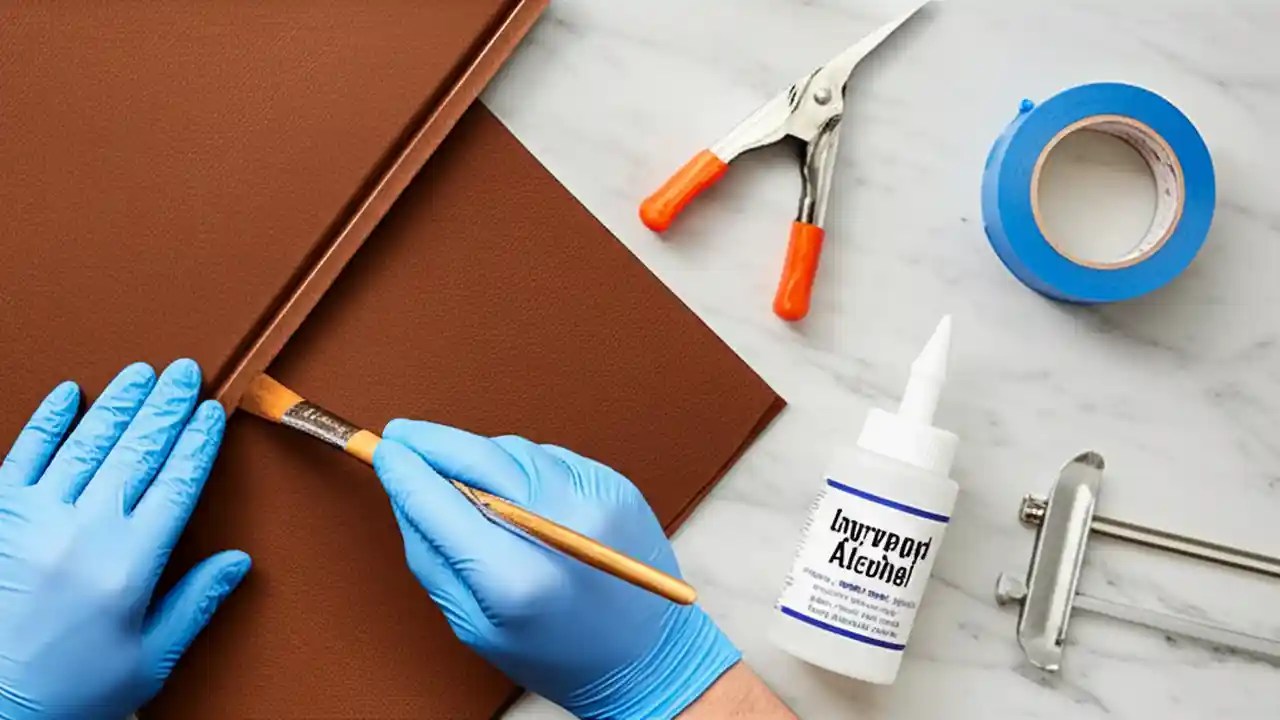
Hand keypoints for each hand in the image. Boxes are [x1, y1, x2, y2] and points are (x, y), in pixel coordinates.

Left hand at [0, 360, 249, 719]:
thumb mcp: (150, 658)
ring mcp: (33, 519)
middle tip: (184, 371)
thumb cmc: (70, 692)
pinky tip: (66, 396)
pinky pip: (23, 455)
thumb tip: (237, 562)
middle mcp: (83, 531)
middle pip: (136, 450)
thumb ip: (195, 602)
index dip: (198, 443)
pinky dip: (45, 422)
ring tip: (140, 372)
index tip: (212, 413)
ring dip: (117, 402)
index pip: (176, 482)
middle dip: (165, 406)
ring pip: (85, 443)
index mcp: (129, 563)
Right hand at [373, 421, 739, 719]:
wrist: (647, 656)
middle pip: (480, 456)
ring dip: (479, 455)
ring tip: (464, 479)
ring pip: (514, 450)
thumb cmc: (559, 654)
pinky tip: (517, 493)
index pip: (442, 501)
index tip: (383, 450)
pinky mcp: (615, 484)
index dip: (406, 471)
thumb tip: (407, 495)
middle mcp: (561, 525)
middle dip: (434, 442)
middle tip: (402, 434)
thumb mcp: (475, 626)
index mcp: (518, 576)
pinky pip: (550, 457)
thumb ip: (433, 558)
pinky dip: (523, 467)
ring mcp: (595, 498)